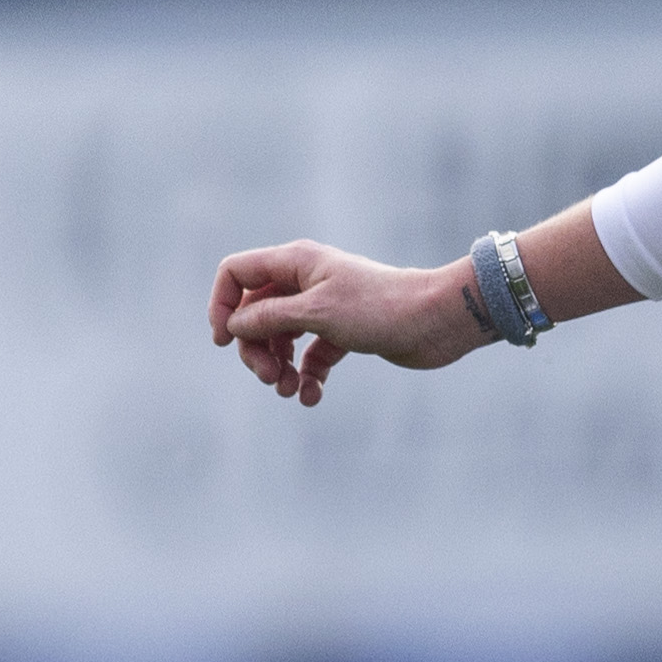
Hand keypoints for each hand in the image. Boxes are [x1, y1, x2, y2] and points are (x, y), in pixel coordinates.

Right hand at [208, 239, 489, 404]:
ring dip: (278, 366)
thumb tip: (234, 326)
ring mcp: (324, 309)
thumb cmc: (380, 308)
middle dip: (255, 349)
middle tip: (269, 377)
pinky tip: (311, 397)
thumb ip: (270, 317)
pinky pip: (310, 357)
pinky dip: (306, 377)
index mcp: (295, 263)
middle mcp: (306, 282)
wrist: (438, 321)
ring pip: (281, 338)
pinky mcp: (344, 334)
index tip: (224, 341)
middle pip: (255, 314)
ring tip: (289, 390)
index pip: (237, 273)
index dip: (222, 305)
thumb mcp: (316, 313)